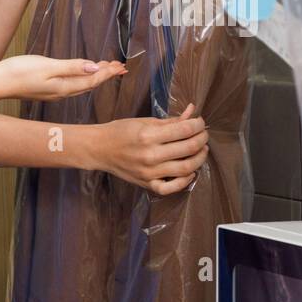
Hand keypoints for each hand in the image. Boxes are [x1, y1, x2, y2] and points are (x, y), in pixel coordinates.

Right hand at [0, 55, 125, 101]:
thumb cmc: (18, 72)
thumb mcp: (48, 66)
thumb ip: (72, 67)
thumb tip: (94, 69)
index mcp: (63, 87)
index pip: (92, 81)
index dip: (107, 73)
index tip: (120, 66)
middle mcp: (60, 92)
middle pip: (88, 84)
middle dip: (104, 75)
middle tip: (119, 67)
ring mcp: (51, 92)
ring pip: (79, 85)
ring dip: (93, 77)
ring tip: (105, 69)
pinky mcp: (44, 88)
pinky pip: (69, 84)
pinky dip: (80, 77)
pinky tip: (80, 73)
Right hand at [92, 104, 209, 195]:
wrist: (99, 149)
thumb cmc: (120, 132)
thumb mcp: (145, 121)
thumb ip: (171, 120)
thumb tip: (192, 113)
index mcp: (148, 135)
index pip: (185, 129)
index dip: (198, 124)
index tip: (199, 122)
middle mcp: (150, 155)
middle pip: (189, 148)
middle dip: (202, 138)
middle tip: (202, 134)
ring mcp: (148, 172)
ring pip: (186, 168)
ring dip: (199, 158)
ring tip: (200, 150)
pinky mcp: (146, 183)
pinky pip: (171, 188)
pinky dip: (185, 181)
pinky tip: (189, 172)